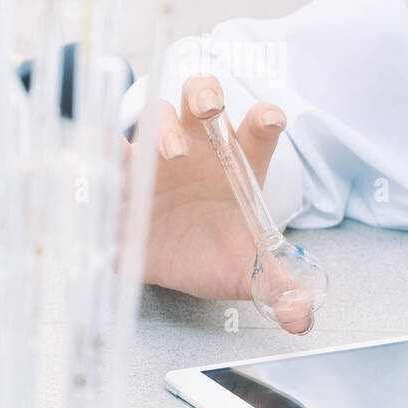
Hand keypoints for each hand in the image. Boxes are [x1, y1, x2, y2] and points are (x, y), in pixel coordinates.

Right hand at [127, 74, 302, 331]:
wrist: (170, 263)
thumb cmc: (214, 251)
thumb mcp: (246, 272)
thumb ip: (276, 287)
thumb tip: (303, 313)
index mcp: (237, 162)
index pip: (257, 129)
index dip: (264, 118)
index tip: (270, 121)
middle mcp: (197, 147)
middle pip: (201, 98)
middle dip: (205, 94)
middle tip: (208, 108)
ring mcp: (156, 153)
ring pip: (154, 114)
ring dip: (162, 125)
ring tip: (171, 153)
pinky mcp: (121, 170)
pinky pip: (108, 147)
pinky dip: (104, 145)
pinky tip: (106, 150)